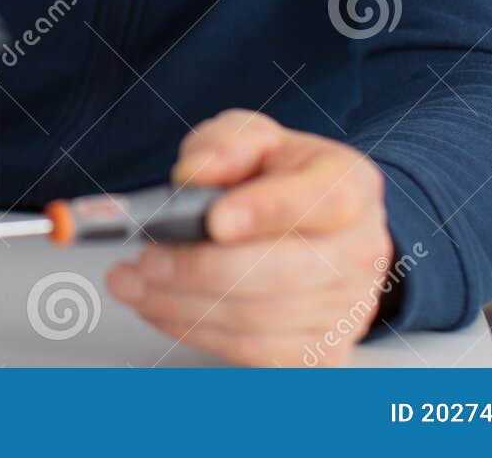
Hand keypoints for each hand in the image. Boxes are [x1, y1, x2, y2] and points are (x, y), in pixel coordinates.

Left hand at [106, 109, 394, 365]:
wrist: (314, 227)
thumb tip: (195, 175)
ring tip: (131, 282)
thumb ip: (225, 145)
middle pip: (286, 274)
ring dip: (182, 305)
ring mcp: (346, 309)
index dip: (268, 212)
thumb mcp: (251, 138)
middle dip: (202, 270)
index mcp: (351, 185)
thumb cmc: (279, 178)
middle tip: (145, 260)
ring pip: (260, 321)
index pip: (325, 201)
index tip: (213, 220)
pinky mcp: (320, 352)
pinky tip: (158, 306)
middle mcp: (360, 251)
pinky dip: (194, 331)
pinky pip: (251, 353)